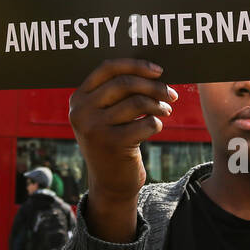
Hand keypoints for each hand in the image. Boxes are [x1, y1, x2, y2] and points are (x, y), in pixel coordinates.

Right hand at [68, 59, 175, 240]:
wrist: (110, 183)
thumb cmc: (113, 141)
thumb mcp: (103, 116)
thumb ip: (116, 93)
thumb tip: (151, 70)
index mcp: (78, 98)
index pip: (107, 68)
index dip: (136, 65)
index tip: (158, 70)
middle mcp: (81, 111)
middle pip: (125, 84)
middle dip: (154, 86)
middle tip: (171, 94)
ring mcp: (94, 128)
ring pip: (137, 103)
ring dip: (159, 105)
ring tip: (166, 110)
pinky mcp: (112, 144)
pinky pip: (146, 123)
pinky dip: (156, 123)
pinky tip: (156, 127)